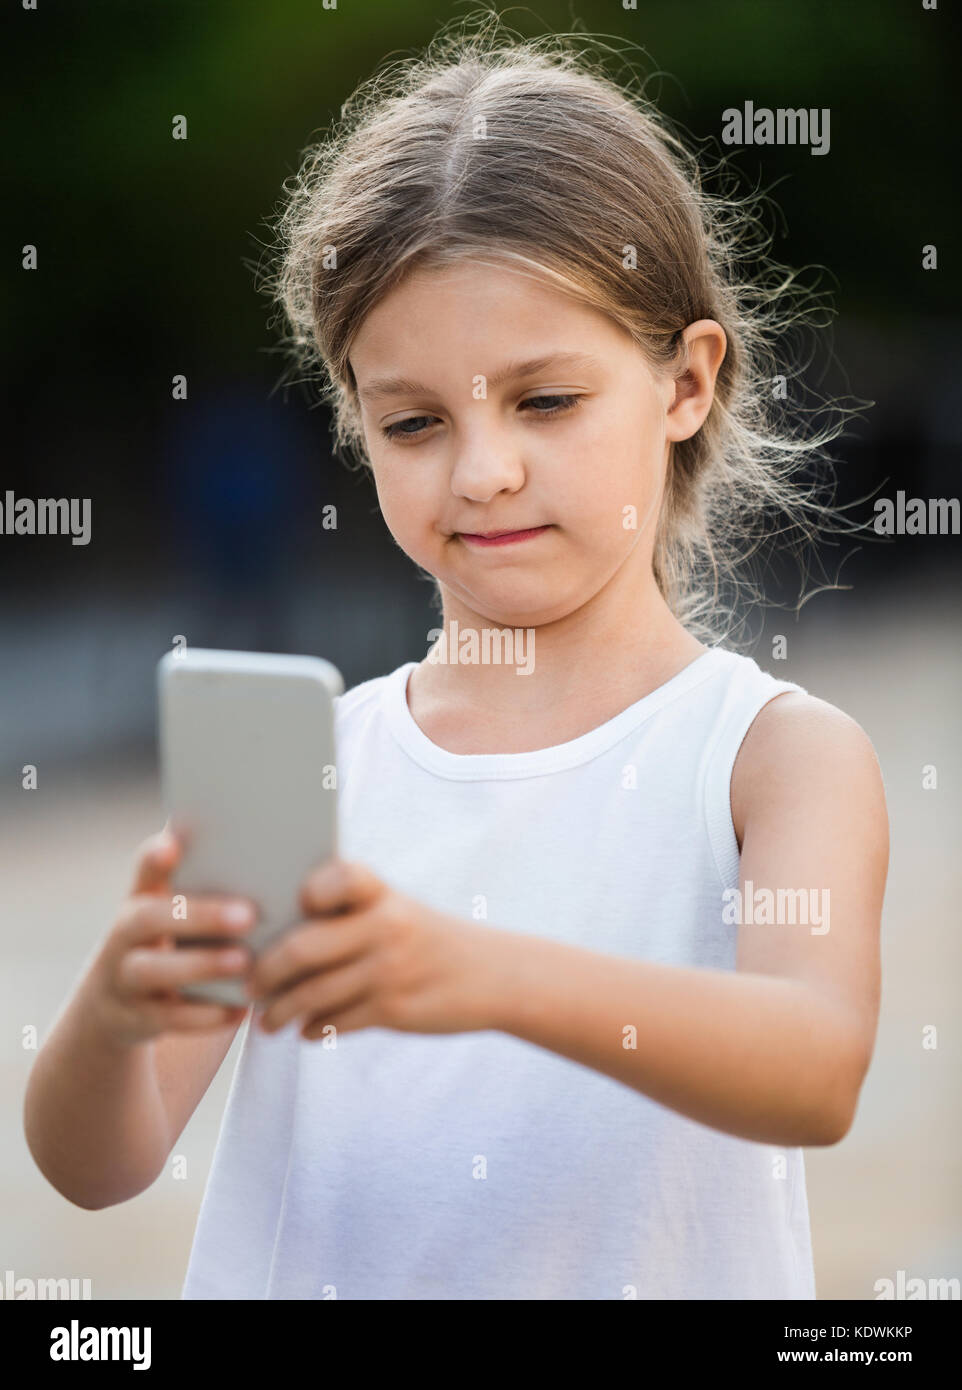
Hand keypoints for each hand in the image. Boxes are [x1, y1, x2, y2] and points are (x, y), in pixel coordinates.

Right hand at [92, 827, 256, 1046]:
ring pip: (152, 970)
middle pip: (149, 918)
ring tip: (244, 961)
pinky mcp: (132, 1019)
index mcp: (140, 899)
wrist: (111, 1009)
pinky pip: (167, 1019)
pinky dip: (206, 1016)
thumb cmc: (166, 946)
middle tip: (247, 916)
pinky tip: (242, 1009)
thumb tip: (266, 849)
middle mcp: (124, 935)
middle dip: (199, 916)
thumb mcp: (171, 916)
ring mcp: (122, 978)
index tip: (173, 844)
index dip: (155, 857)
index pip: (143, 870)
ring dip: (201, 965)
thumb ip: (204, 889)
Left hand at [246, 857, 497, 1039]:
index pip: (339, 877)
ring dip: (280, 1011)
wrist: (495, 977)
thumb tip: (277, 937)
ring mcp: (389, 971)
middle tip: (250, 985)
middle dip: (266, 972)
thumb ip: (350, 915)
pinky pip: (335, 1022)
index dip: (308, 891)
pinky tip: (305, 1030)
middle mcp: (385, 927)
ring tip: (268, 1019)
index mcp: (383, 894)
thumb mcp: (399, 911)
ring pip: (312, 994)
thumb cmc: (430, 940)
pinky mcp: (394, 1010)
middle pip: (302, 948)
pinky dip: (311, 1029)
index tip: (291, 909)